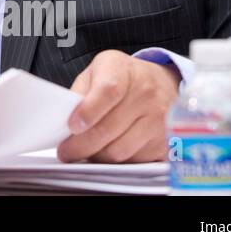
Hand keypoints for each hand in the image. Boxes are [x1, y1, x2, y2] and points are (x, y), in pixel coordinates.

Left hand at [56, 49, 179, 162]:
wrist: (161, 83)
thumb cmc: (122, 78)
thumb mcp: (97, 72)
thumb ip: (80, 93)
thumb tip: (65, 122)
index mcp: (122, 70)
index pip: (107, 91)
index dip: (87, 112)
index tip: (72, 126)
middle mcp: (145, 94)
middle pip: (108, 129)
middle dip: (80, 146)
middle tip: (66, 152)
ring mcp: (159, 119)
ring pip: (119, 151)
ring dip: (97, 156)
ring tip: (87, 152)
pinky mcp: (165, 142)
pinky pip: (134, 161)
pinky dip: (117, 162)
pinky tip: (109, 150)